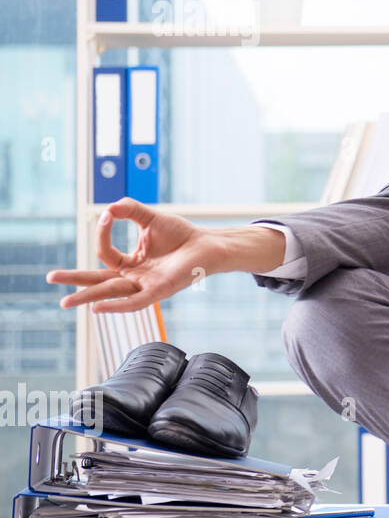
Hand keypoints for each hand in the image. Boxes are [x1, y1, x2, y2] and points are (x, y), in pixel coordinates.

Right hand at [45, 198, 222, 313]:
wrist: (208, 244)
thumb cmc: (181, 235)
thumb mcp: (149, 218)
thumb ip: (129, 209)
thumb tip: (107, 208)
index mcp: (130, 263)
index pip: (105, 253)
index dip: (102, 234)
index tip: (107, 216)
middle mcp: (134, 277)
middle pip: (98, 281)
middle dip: (75, 281)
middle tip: (50, 279)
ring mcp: (146, 286)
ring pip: (111, 293)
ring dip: (88, 297)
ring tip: (64, 301)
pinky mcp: (160, 291)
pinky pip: (134, 302)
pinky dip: (117, 306)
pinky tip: (98, 309)